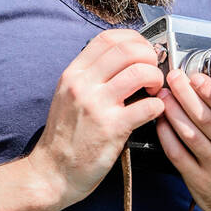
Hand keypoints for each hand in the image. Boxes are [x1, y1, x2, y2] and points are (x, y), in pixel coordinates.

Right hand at [29, 29, 166, 204]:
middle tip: (153, 71)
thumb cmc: (66, 136)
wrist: (53, 172)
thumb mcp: (69, 95)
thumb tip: (125, 60)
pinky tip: (153, 112)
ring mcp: (96, 105)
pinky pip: (147, 106)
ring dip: (156, 78)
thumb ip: (92, 77)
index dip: (133, 39)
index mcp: (73, 73)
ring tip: (153, 91)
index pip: (108, 38)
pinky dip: (158, 106)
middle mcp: (83, 85)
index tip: (143, 51)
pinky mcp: (111, 128)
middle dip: (149, 56)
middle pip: (128, 50)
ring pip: (140, 73)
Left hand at [155, 68, 210, 210]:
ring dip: (173, 112)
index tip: (197, 77)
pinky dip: (167, 136)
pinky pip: (178, 155)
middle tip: (173, 77)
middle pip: (206, 120)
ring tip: (164, 95)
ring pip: (189, 135)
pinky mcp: (198, 182)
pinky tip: (161, 121)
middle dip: (186, 95)